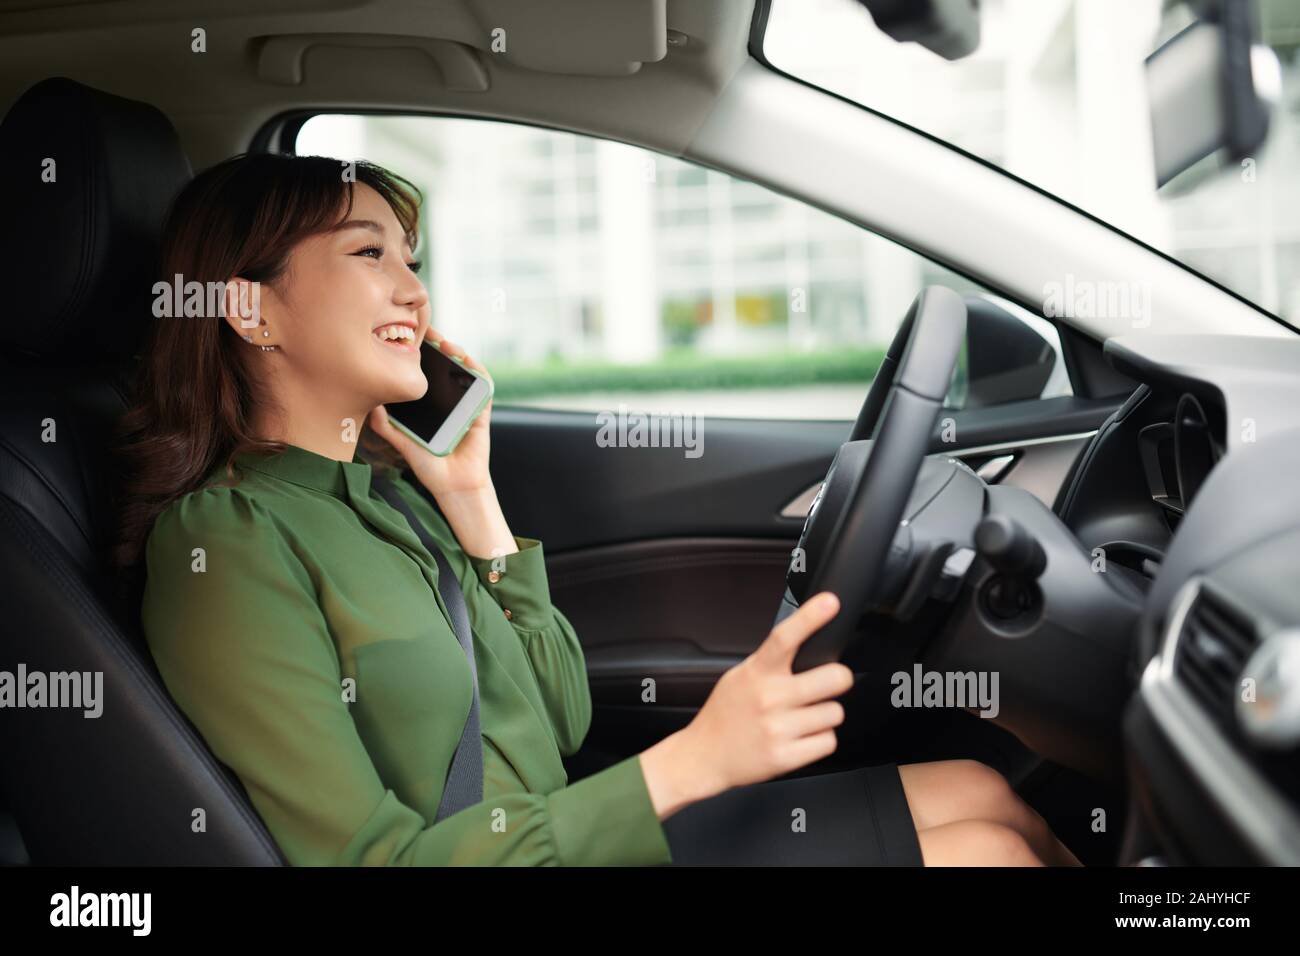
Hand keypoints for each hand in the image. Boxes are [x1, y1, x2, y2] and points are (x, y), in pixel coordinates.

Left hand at [367, 329, 495, 500]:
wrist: (454, 486)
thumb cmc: (430, 466)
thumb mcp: (403, 443)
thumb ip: (386, 426)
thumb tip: (370, 403)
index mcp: (431, 405)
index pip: (425, 373)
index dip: (419, 354)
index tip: (407, 338)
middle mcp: (449, 401)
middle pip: (445, 365)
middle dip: (438, 345)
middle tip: (425, 331)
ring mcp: (466, 404)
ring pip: (465, 370)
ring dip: (458, 353)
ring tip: (445, 344)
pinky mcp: (481, 411)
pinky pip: (484, 386)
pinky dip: (478, 371)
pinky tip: (466, 361)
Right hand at [639, 592, 854, 816]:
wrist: (703, 756)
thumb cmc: (724, 714)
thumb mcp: (739, 677)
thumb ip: (769, 662)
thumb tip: (802, 638)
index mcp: (757, 673)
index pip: (784, 638)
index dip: (810, 617)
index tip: (829, 602)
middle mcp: (769, 698)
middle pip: (833, 678)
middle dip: (839, 679)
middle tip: (831, 681)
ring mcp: (778, 728)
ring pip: (835, 712)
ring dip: (826, 714)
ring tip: (804, 717)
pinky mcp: (786, 757)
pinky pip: (829, 741)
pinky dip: (820, 740)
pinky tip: (801, 737)